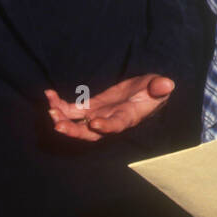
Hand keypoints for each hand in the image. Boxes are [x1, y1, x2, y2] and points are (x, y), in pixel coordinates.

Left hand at [44, 75, 174, 141]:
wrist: (144, 92)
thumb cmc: (153, 90)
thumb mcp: (158, 86)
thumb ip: (159, 87)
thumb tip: (167, 83)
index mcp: (127, 117)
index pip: (116, 125)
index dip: (105, 126)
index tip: (93, 122)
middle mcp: (110, 121)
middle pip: (90, 133)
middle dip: (74, 131)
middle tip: (58, 125)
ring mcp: (98, 115)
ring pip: (77, 123)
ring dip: (63, 119)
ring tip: (50, 109)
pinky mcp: (90, 107)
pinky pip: (72, 110)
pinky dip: (60, 105)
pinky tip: (49, 95)